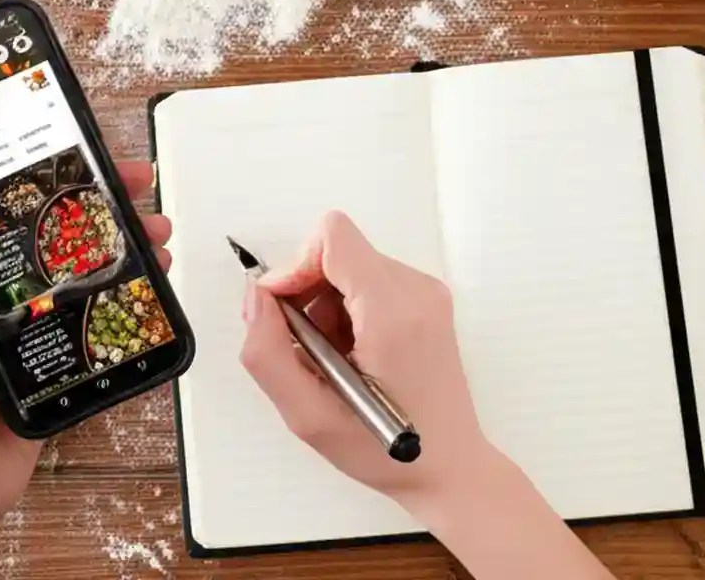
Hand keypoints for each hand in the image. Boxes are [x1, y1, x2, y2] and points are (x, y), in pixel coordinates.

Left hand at [0, 161, 171, 579]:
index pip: (10, 225)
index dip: (46, 189)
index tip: (79, 164)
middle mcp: (5, 303)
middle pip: (60, 243)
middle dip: (103, 214)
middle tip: (140, 196)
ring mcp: (36, 331)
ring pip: (88, 277)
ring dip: (126, 252)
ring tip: (158, 239)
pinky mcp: (61, 361)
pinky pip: (98, 322)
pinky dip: (126, 300)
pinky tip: (148, 285)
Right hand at [240, 211, 491, 510]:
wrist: (449, 467)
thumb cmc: (385, 451)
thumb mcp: (307, 415)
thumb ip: (267, 351)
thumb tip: (255, 296)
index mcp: (392, 312)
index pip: (333, 238)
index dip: (295, 267)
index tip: (284, 314)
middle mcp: (416, 291)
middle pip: (338, 251)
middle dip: (308, 294)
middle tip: (308, 350)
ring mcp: (427, 294)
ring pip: (350, 267)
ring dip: (326, 307)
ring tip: (333, 361)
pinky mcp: (427, 303)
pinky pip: (369, 282)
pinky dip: (347, 311)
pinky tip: (353, 355)